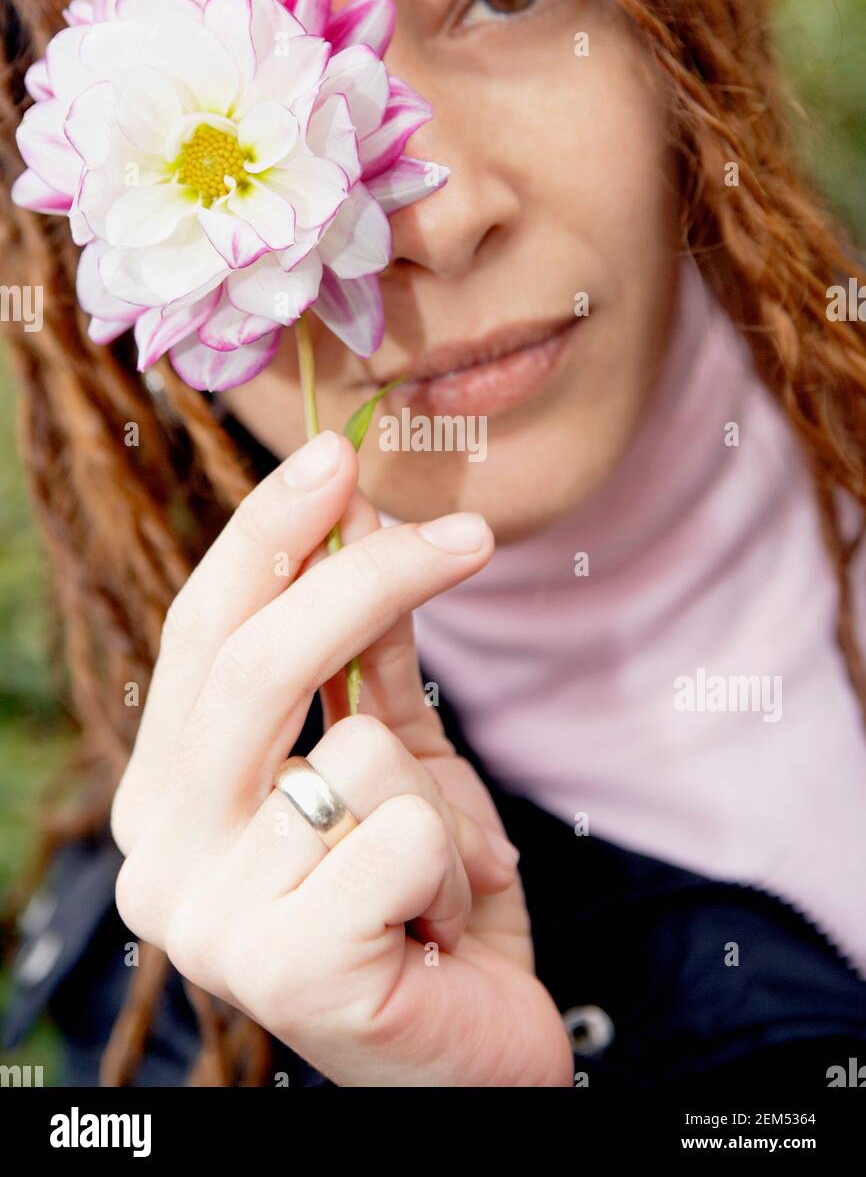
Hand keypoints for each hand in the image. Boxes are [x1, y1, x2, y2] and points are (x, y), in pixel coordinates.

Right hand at [111, 429, 572, 1086]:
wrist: (467, 1057)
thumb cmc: (419, 897)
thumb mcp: (396, 755)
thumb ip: (371, 652)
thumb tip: (366, 517)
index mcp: (170, 792)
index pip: (201, 634)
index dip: (266, 536)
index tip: (333, 459)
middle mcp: (160, 853)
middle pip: (255, 665)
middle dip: (368, 580)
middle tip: (465, 535)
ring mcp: (210, 920)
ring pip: (358, 751)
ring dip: (439, 796)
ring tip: (436, 868)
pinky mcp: (280, 973)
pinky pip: (405, 834)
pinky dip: (458, 864)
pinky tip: (436, 924)